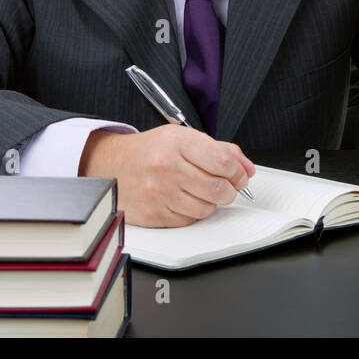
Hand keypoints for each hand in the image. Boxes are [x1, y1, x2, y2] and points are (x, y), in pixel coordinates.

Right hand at [80, 126, 254, 227]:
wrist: (112, 164)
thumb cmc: (151, 150)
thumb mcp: (183, 138)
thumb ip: (220, 150)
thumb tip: (246, 169)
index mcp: (177, 142)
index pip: (222, 162)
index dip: (238, 172)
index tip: (240, 176)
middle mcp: (166, 166)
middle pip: (218, 189)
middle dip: (229, 191)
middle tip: (225, 187)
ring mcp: (158, 192)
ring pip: (205, 209)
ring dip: (210, 203)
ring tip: (200, 192)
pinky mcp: (152, 214)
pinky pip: (188, 220)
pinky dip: (192, 213)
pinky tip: (182, 199)